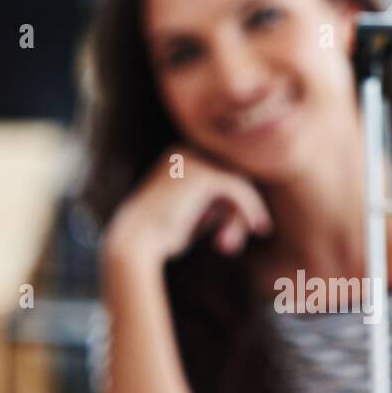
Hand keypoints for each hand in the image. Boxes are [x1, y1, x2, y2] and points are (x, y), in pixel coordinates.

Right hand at [102, 147, 271, 273]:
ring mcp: (193, 159)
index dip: (238, 196)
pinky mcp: (202, 175)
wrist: (136, 240)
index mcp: (178, 155)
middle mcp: (185, 150)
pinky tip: (256, 225)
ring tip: (234, 242)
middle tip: (251, 233)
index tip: (251, 223)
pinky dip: (249, 208)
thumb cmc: (159, 236)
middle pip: (232, 172)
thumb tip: (242, 205)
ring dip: (244, 212)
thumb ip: (215, 206)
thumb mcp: (193, 217)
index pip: (221, 169)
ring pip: (237, 181)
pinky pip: (238, 189)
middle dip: (243, 205)